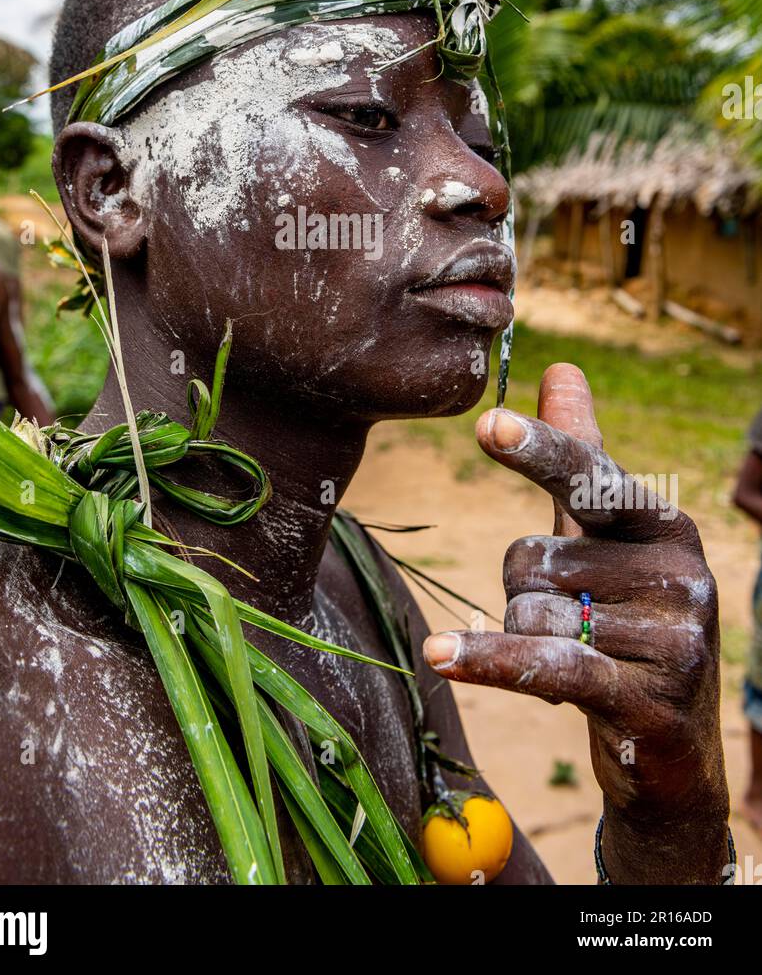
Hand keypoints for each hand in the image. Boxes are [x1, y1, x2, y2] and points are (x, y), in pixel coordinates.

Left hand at [423, 363, 729, 884]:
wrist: (670, 751)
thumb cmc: (625, 624)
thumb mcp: (602, 541)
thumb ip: (580, 460)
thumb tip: (561, 370)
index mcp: (666, 524)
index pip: (591, 478)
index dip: (540, 452)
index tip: (489, 426)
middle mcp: (681, 574)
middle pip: (532, 557)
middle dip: (523, 592)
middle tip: (566, 621)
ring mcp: (673, 640)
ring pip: (529, 614)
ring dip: (522, 640)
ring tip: (574, 657)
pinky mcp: (649, 702)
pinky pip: (548, 667)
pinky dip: (489, 660)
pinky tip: (441, 654)